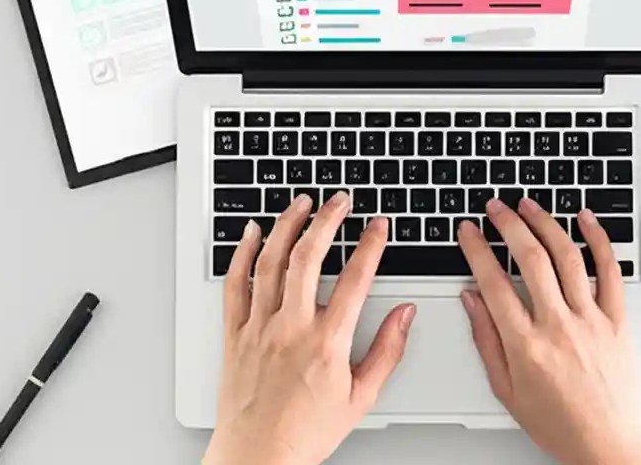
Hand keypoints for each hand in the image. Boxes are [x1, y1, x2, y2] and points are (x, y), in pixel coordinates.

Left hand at [203, 193, 414, 464]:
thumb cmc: (306, 433)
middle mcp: (291, 328)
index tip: (378, 225)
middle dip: (327, 220)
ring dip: (287, 225)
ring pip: (270, 262)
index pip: (356, 279)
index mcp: (327, 343)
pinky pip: (235, 284)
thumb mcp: (362, 398)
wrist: (258, 457)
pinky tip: (253, 233)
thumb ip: (387, 350)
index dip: (371, 245)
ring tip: (301, 203)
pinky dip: (242, 253)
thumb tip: (406, 314)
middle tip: (339, 201)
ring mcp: (259, 328)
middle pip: (309, 257)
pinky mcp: (234, 334)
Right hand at [457, 198, 640, 464]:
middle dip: (508, 224)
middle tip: (495, 207)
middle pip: (530, 258)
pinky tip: (586, 220)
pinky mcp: (617, 320)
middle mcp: (558, 326)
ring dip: (545, 223)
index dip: (476, 250)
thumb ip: (486, 340)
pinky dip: (598, 240)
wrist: (608, 444)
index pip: (494, 282)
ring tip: (529, 205)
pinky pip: (610, 271)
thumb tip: (471, 299)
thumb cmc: (559, 423)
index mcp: (526, 345)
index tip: (468, 231)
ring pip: (567, 256)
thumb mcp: (506, 390)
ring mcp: (591, 320)